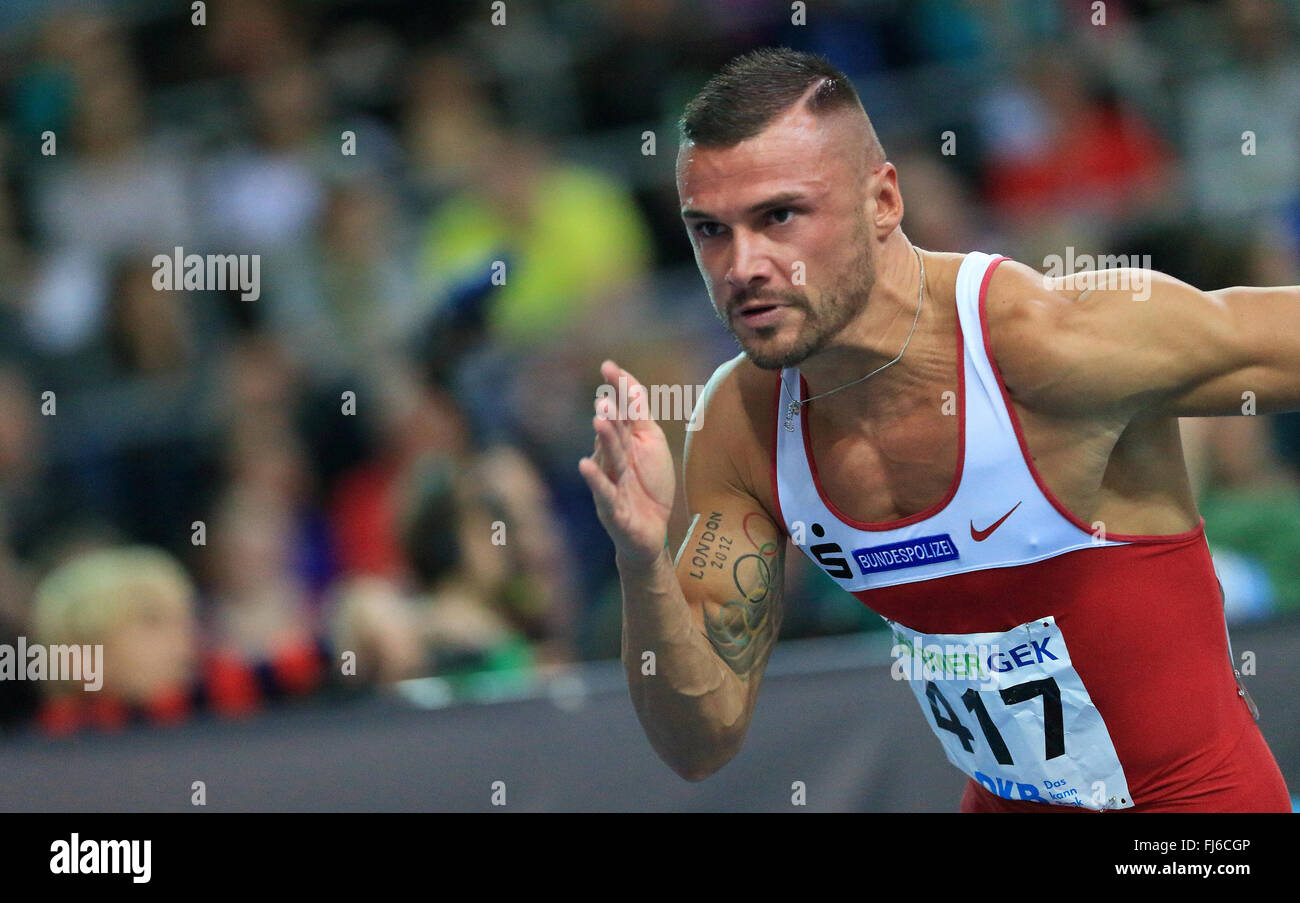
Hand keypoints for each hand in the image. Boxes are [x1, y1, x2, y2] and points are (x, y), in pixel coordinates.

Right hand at [578, 360, 674, 568]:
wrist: (652, 531)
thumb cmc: (649, 485)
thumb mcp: (650, 444)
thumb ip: (639, 415)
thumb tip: (629, 381)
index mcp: (624, 442)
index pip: (621, 412)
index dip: (617, 391)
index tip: (609, 366)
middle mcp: (612, 459)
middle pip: (612, 434)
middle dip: (610, 415)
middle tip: (606, 396)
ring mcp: (611, 483)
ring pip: (607, 458)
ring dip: (604, 439)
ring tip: (600, 419)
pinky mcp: (612, 509)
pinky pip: (603, 492)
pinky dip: (594, 479)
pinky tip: (585, 465)